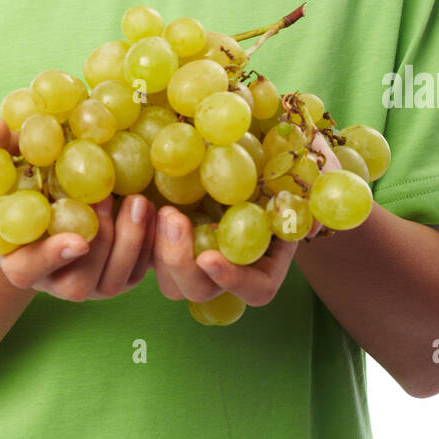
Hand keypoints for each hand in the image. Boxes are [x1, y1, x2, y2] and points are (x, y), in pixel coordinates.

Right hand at [0, 117, 156, 300]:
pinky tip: (157, 212)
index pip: (28, 269)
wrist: (55, 193)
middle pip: (78, 282)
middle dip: (102, 241)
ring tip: (139, 201)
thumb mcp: (8, 157)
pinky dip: (151, 246)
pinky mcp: (118, 277)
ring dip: (131, 242)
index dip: (51, 257)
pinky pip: (138, 273)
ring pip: (112, 281)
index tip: (78, 240)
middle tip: (113, 198)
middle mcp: (52, 280)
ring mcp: (87, 283)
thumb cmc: (25, 176)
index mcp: (17, 257)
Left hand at [153, 129, 343, 302]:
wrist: (258, 148)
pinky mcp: (167, 233)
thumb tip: (305, 202)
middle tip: (171, 217)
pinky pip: (144, 248)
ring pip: (165, 277)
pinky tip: (128, 199)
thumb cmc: (294, 159)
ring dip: (154, 248)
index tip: (210, 257)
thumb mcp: (310, 162)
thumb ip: (310, 181)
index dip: (232, 280)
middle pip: (198, 289)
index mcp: (267, 260)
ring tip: (144, 204)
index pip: (254, 290)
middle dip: (179, 260)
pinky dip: (135, 231)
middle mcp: (229, 265)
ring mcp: (195, 252)